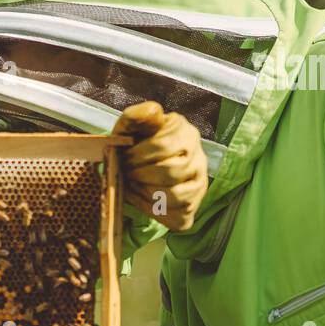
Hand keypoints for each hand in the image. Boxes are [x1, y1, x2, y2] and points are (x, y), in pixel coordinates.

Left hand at [111, 100, 207, 230]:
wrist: (139, 168)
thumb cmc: (135, 145)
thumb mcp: (131, 127)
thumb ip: (136, 115)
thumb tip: (153, 111)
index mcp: (186, 133)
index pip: (165, 146)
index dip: (139, 155)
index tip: (125, 158)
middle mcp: (199, 158)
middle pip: (171, 171)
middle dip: (141, 174)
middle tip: (127, 173)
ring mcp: (199, 183)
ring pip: (176, 195)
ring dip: (146, 192)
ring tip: (133, 184)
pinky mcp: (193, 205)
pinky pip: (176, 214)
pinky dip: (152, 208)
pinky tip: (139, 197)